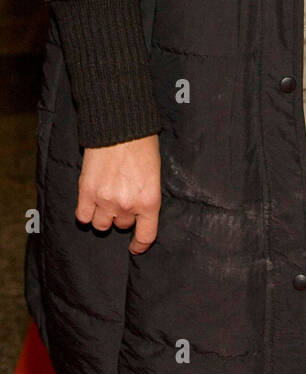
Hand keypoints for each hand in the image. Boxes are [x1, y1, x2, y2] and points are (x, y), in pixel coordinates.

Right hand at [76, 135, 160, 254]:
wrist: (120, 127)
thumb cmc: (142, 146)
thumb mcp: (155, 174)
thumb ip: (147, 196)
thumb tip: (139, 211)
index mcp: (149, 201)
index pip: (146, 236)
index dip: (141, 245)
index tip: (136, 247)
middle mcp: (126, 205)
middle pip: (122, 225)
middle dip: (123, 216)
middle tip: (123, 199)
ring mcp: (105, 200)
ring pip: (101, 224)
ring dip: (104, 216)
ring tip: (106, 201)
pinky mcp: (86, 192)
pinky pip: (83, 216)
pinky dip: (86, 212)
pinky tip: (90, 204)